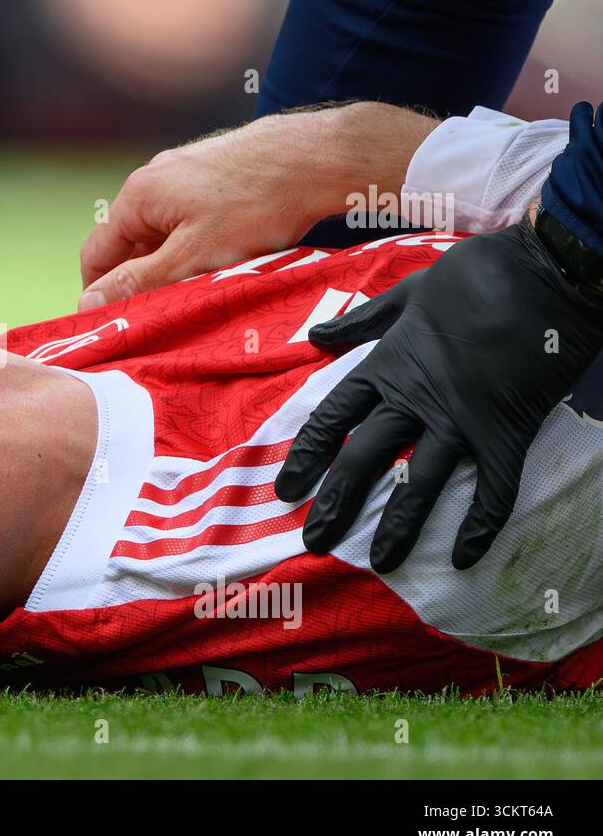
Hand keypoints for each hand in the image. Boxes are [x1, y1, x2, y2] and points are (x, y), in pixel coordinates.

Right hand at [79, 103, 439, 308]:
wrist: (316, 159)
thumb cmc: (256, 205)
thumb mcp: (192, 257)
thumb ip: (139, 281)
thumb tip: (91, 302)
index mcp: (137, 196)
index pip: (95, 254)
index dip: (100, 293)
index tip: (115, 323)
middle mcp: (153, 177)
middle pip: (128, 243)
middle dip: (141, 281)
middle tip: (163, 314)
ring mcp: (184, 172)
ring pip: (162, 232)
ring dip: (171, 265)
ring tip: (200, 290)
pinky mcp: (214, 173)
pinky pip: (188, 219)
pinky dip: (196, 245)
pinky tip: (225, 260)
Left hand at [274, 219, 602, 572]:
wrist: (548, 272)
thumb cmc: (477, 275)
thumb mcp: (408, 291)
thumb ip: (363, 320)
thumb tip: (317, 336)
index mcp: (386, 365)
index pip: (331, 420)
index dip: (305, 458)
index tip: (286, 490)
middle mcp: (415, 400)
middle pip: (363, 460)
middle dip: (336, 505)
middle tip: (314, 543)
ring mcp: (461, 420)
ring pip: (420, 485)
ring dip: (397, 528)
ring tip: (379, 564)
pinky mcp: (507, 432)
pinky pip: (493, 490)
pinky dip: (480, 526)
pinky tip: (463, 557)